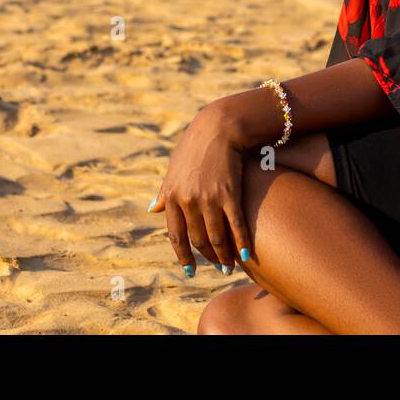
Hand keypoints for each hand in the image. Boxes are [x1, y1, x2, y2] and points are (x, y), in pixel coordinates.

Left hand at [149, 101, 251, 277]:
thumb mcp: (173, 168)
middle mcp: (189, 201)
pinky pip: (236, 226)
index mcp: (173, 196)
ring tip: (230, 266)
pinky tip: (247, 256)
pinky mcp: (230, 194)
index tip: (190, 271)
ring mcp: (210, 199)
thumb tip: (153, 209)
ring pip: (217, 237)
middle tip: (218, 267)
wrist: (218, 128)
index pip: (176, 236)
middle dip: (208, 257)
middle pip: (198, 239)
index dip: (183, 256)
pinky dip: (241, 243)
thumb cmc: (194, 147)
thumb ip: (165, 192)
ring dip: (224, 256)